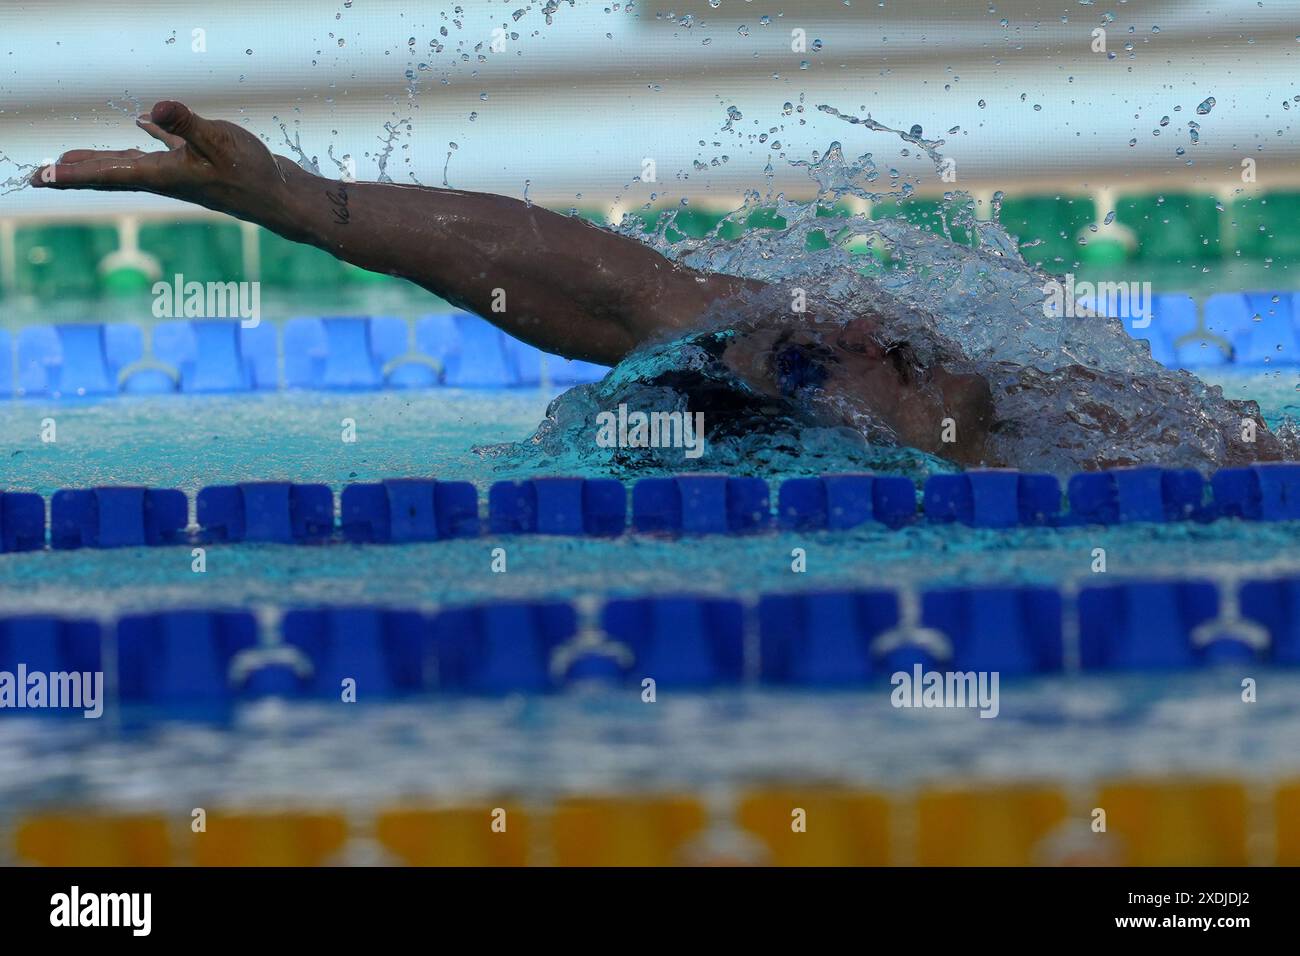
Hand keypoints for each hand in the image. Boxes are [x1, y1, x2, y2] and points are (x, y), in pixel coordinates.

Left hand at [31, 100, 286, 217]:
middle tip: (39, 177)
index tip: (41, 179)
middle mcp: (167, 176)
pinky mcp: (197, 163)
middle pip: (111, 173)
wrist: (283, 199)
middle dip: (75, 173)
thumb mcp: (220, 143)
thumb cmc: (254, 176)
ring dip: (99, 161)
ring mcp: (181, 171)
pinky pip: (161, 150)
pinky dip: (147, 138)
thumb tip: (152, 109)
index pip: (109, 173)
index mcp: (165, 174)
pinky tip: (141, 124)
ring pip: (130, 164)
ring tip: (69, 160)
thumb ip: (186, 125)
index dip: (73, 174)